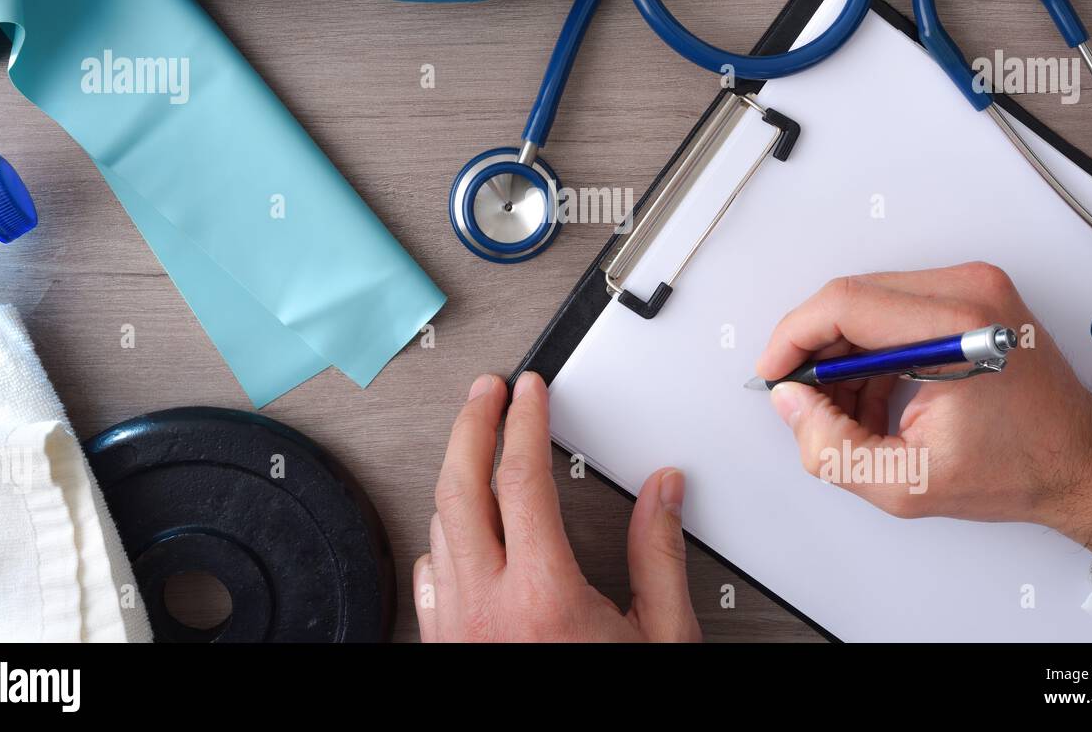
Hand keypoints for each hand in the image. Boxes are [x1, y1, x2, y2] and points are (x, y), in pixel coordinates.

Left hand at [413, 372, 700, 641]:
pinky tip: (457, 527)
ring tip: (478, 446)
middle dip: (471, 425)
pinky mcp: (444, 647)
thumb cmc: (618, 705)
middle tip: (486, 392)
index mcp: (543, 594)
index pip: (521, 477)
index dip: (524, 420)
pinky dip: (442, 534)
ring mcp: (456, 627)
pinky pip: (428, 573)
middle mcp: (487, 605)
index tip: (530, 391)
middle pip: (460, 486)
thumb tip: (663, 490)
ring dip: (457, 475)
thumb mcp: (659, 638)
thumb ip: (658, 555)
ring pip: (438, 525)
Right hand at [756, 262, 1091, 562]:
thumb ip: (833, 448)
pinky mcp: (970, 294)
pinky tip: (872, 395)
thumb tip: (792, 404)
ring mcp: (972, 286)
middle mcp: (968, 291)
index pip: (845, 304)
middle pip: (851, 298)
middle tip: (803, 398)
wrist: (1082, 460)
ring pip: (867, 302)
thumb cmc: (1022, 467)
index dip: (793, 338)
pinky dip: (869, 349)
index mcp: (958, 327)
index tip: (775, 373)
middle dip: (814, 350)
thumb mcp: (908, 482)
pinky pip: (892, 307)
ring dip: (841, 353)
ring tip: (845, 409)